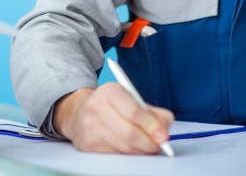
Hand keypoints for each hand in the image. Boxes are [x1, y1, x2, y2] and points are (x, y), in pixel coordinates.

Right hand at [53, 83, 173, 153]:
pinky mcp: (86, 144)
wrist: (80, 112)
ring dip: (140, 150)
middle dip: (148, 143)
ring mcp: (89, 127)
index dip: (151, 126)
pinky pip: (114, 154)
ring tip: (148, 146)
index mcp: (110, 91)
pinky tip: (132, 148)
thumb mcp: (131, 99)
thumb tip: (165, 128)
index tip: (164, 136)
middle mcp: (96, 107)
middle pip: (129, 132)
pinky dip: (128, 154)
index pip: (134, 111)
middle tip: (160, 146)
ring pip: (123, 146)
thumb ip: (153, 112)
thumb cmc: (112, 106)